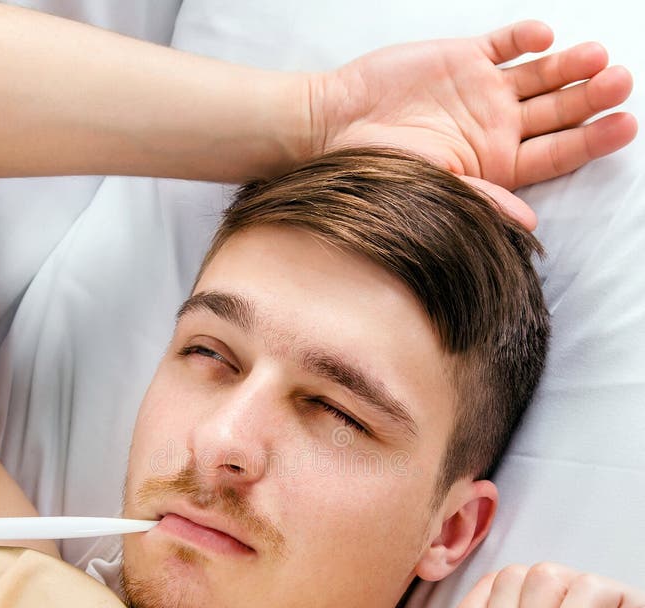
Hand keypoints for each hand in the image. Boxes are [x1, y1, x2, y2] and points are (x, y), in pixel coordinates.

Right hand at [309, 21, 636, 224]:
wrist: (335, 125)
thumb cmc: (378, 169)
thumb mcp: (432, 190)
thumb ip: (484, 200)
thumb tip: (532, 225)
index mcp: (497, 164)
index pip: (557, 152)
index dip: (593, 139)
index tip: (626, 124)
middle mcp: (497, 128)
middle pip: (560, 110)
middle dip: (593, 97)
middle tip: (621, 82)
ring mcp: (483, 91)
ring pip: (542, 74)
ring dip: (571, 64)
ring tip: (596, 56)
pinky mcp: (464, 57)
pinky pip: (504, 43)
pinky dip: (525, 38)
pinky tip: (544, 37)